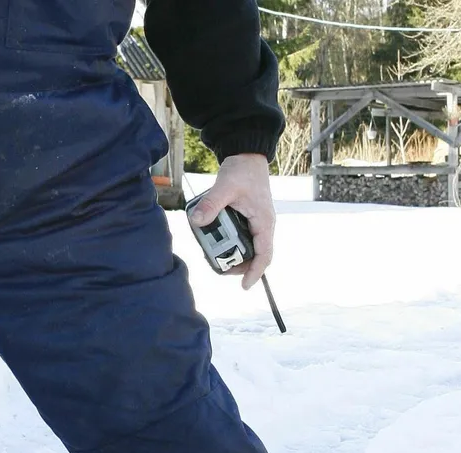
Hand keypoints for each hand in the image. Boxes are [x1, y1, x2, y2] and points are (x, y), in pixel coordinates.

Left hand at [189, 154, 275, 289]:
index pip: (264, 254)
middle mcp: (263, 225)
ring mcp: (256, 223)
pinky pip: (242, 238)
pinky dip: (231, 244)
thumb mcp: (225, 186)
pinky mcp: (248, 219)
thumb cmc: (242, 171)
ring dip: (235, 256)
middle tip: (219, 269)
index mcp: (264, 221)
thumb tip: (196, 221)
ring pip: (249, 249)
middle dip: (240, 267)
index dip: (255, 272)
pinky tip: (216, 243)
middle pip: (256, 256)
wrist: (247, 157)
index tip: (245, 286)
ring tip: (216, 259)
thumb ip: (211, 204)